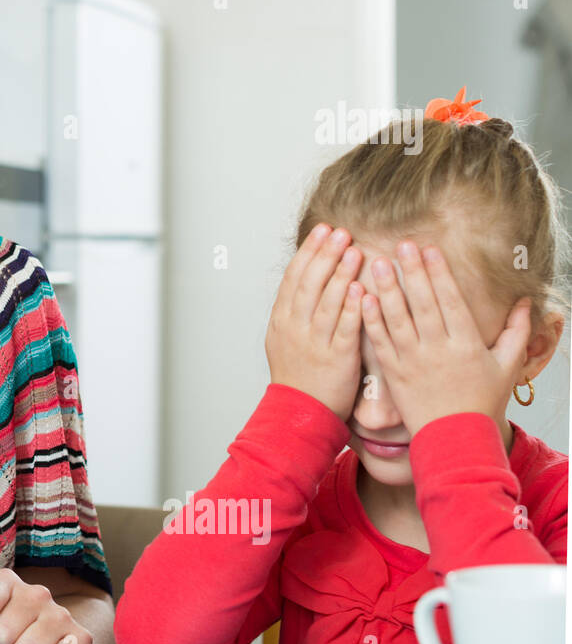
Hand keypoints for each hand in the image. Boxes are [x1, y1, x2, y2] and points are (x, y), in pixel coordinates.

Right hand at [265, 223, 365, 420]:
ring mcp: (314, 343)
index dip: (309, 252)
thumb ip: (295, 310)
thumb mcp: (284, 338)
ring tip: (354, 250)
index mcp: (282, 320)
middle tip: (340, 232)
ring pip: (326, 302)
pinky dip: (352, 308)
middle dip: (325, 255)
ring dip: (340, 274)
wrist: (299, 412)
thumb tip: (308, 278)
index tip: (323, 231)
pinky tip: (360, 289)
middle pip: (309, 284)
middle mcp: (295, 328)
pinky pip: (344, 329)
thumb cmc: (298, 375)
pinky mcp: (335, 358)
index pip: (294, 278)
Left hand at [360, 241, 530, 437]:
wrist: (455, 440)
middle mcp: (438, 350)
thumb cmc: (482, 402)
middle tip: (400, 244)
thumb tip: (525, 302)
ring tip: (374, 263)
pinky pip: (380, 343)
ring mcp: (413, 362)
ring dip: (386, 290)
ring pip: (397, 319)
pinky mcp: (393, 375)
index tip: (429, 249)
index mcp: (466, 345)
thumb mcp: (507, 367)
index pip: (451, 301)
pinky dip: (371, 320)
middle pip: (422, 304)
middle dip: (411, 272)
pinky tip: (362, 298)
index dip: (439, 274)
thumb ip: (517, 333)